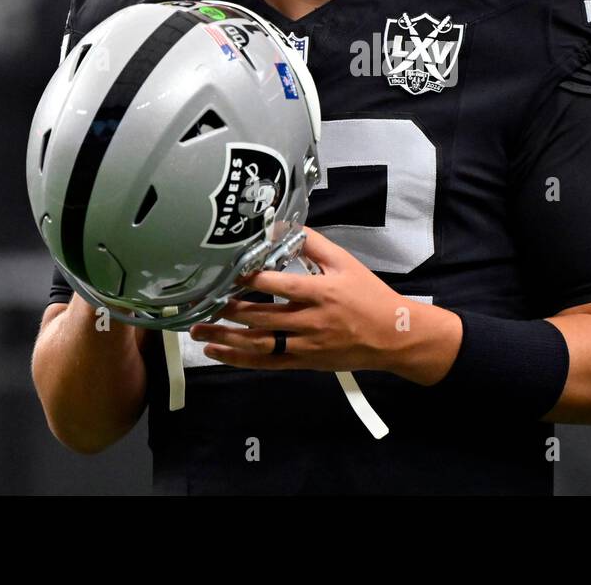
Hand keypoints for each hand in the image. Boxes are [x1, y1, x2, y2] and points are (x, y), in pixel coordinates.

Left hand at [188, 227, 411, 372]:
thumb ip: (314, 244)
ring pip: (259, 343)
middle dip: (228, 310)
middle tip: (200, 303)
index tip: (226, 272)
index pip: (278, 285)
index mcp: (320, 292)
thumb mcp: (345, 262)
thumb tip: (283, 227)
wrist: (392, 335)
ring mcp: (305, 344)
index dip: (250, 279)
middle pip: (262, 316)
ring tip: (197, 331)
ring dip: (225, 337)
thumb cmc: (368, 294)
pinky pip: (267, 362)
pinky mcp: (303, 361)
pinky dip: (240, 359)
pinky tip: (218, 352)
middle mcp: (310, 320)